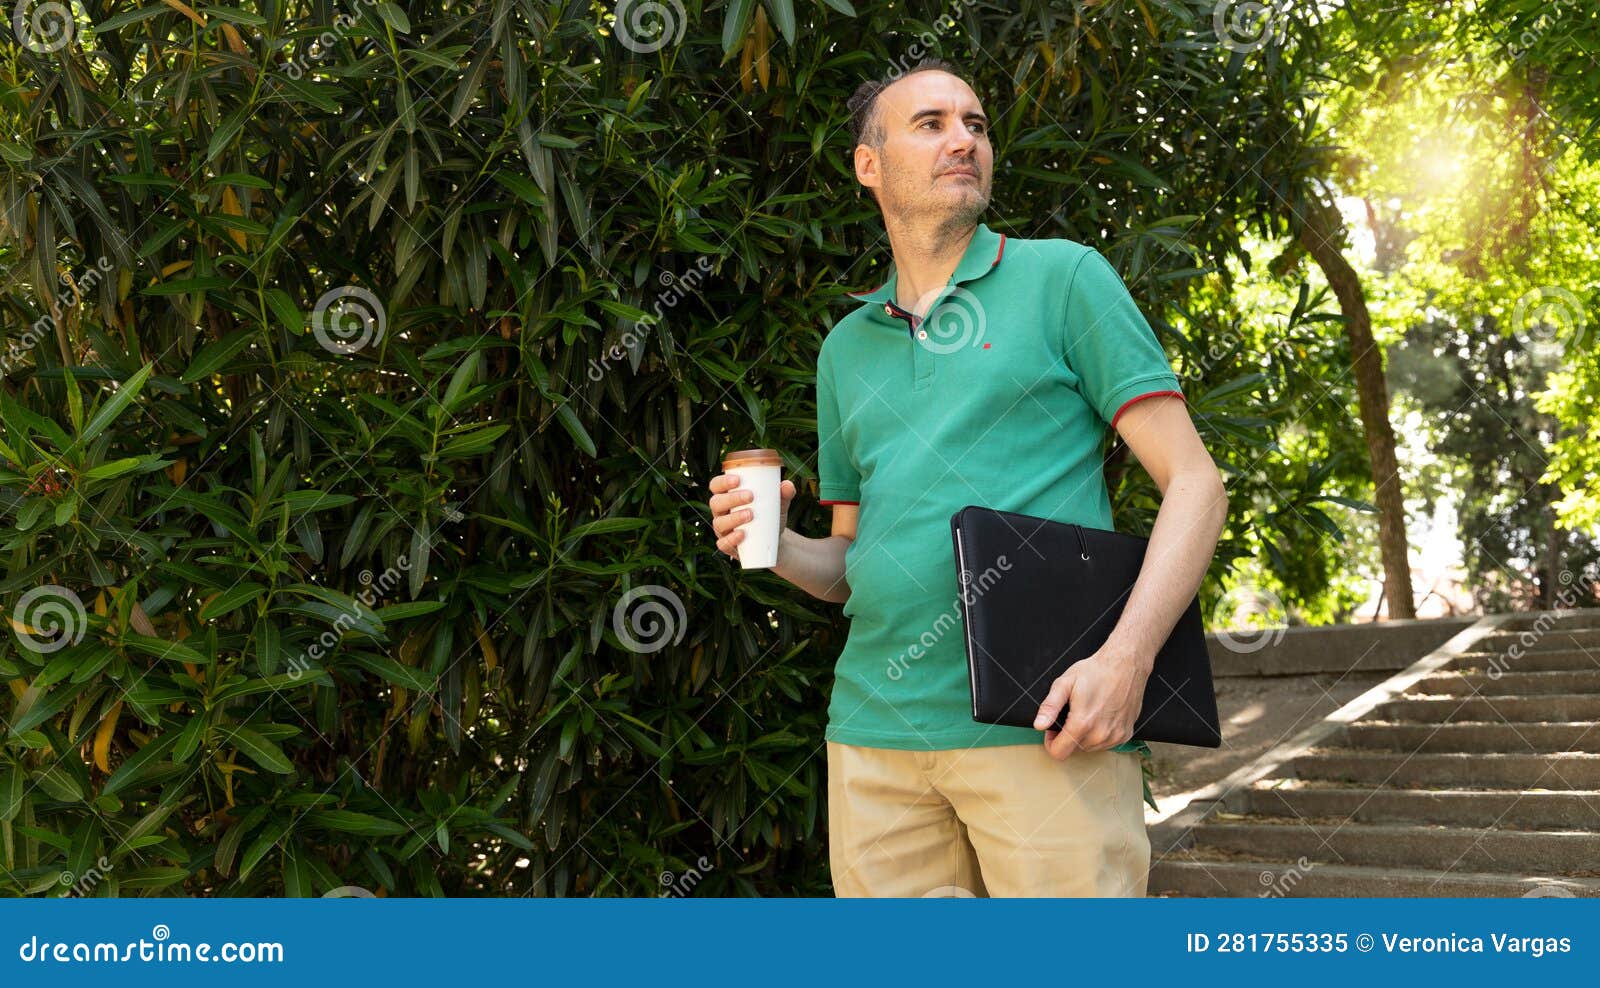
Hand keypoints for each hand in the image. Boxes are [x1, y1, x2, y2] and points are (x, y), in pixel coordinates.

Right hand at [707, 472, 795, 559]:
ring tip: (751, 515)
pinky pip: (723, 543)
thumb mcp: (778, 504)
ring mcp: (722, 529)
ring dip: (733, 518)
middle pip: (716, 502)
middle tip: (750, 496)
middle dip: (732, 498)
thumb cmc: (769, 516)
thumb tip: (787, 485)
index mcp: (727, 496)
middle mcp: (721, 511)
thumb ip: (784, 494)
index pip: (716, 485)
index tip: (738, 479)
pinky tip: (742, 534)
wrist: (772, 542)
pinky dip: (732, 538)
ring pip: (719, 522)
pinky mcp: (726, 545)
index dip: (722, 481)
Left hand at [1032, 647, 1150, 759]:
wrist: (1126, 665)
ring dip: (1084, 736)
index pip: (1059, 753)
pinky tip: (1101, 716)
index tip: (1053, 730)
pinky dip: (1099, 734)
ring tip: (1088, 712)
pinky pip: (1105, 744)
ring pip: (1089, 748)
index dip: (1051, 742)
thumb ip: (1050, 707)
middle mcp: (1100, 735)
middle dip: (1068, 736)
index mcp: (1082, 723)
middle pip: (1073, 750)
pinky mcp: (1125, 735)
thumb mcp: (1064, 683)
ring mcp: (1115, 736)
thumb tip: (1039, 725)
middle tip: (1072, 714)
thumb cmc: (1096, 671)